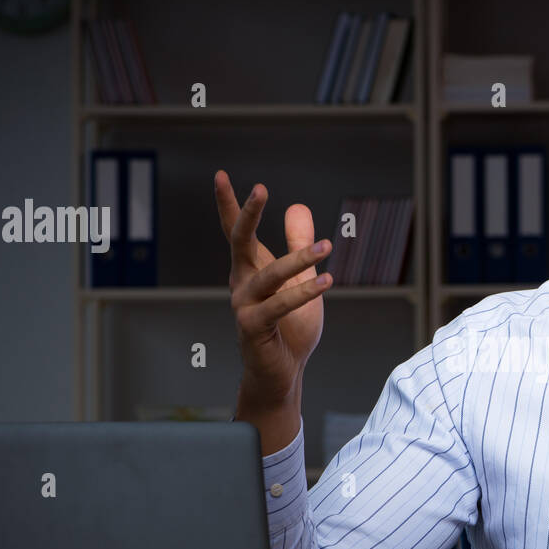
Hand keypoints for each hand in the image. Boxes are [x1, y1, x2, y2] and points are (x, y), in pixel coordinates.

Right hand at [215, 170, 330, 409]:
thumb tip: (297, 206)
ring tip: (327, 246)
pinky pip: (279, 305)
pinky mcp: (253, 327)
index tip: (221, 175)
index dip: (230, 205)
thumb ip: (298, 245)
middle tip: (259, 188)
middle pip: (239, 242)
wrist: (282, 373)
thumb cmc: (290, 328)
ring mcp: (244, 306)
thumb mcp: (301, 280)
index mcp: (250, 269)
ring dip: (300, 259)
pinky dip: (303, 293)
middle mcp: (241, 283)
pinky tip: (327, 280)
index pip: (236, 232)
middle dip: (247, 214)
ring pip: (270, 275)